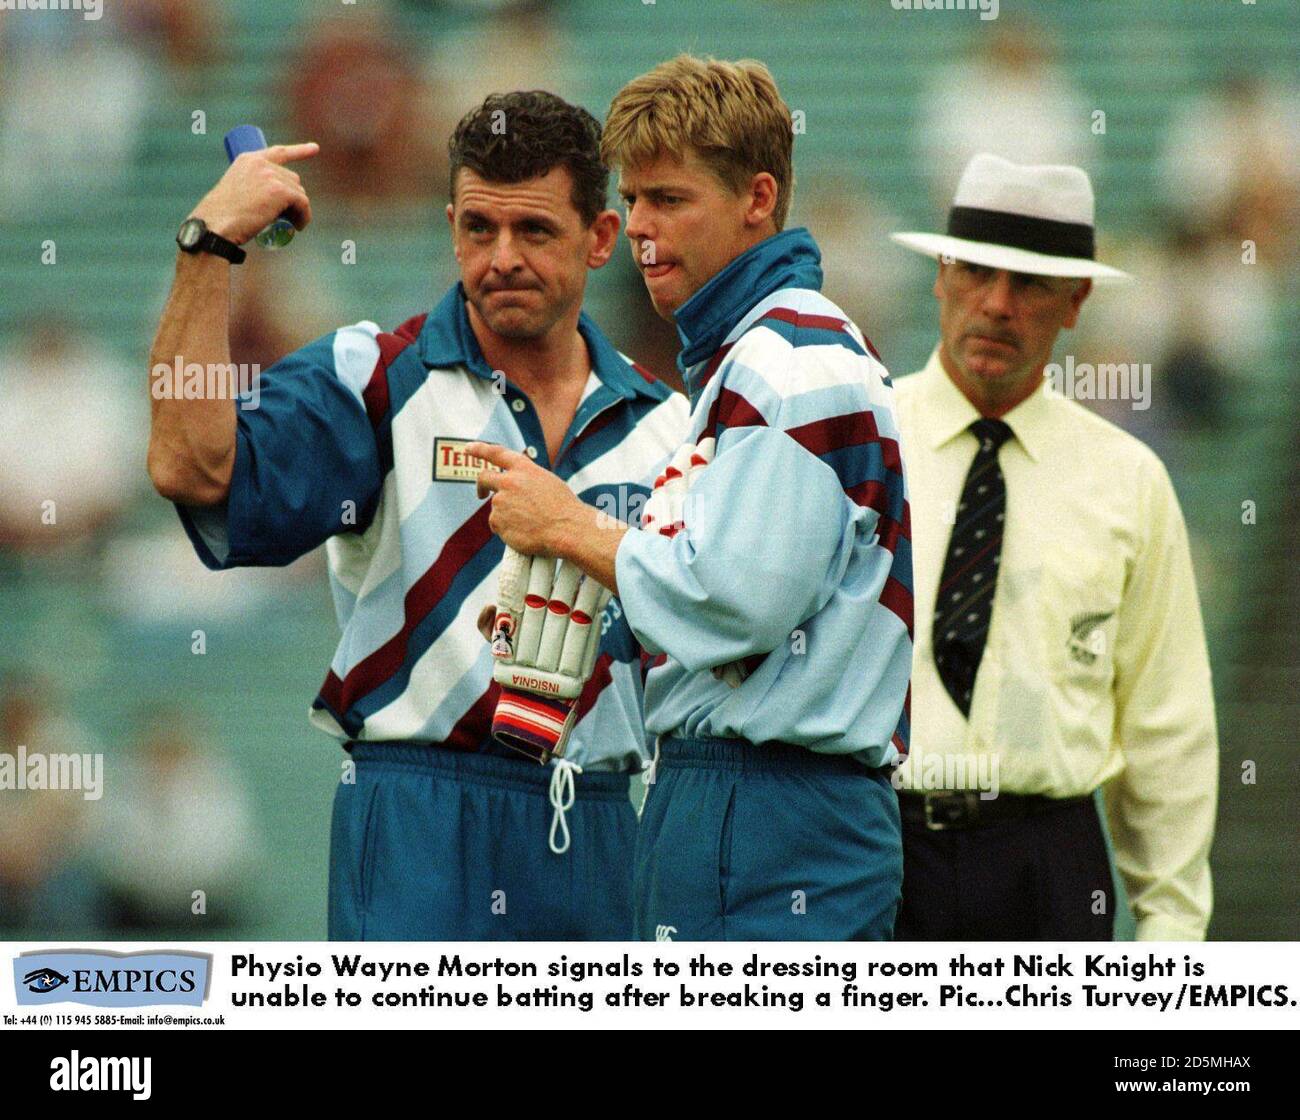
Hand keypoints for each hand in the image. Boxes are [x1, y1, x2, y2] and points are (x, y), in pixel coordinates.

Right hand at [188, 142, 319, 244]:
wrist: (216, 226)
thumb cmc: (223, 217)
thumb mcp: (236, 192)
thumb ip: (251, 188)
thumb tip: (269, 201)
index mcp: (248, 160)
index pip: (279, 152)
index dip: (299, 151)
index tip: (314, 148)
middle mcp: (260, 163)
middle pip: (292, 179)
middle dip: (293, 198)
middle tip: (286, 217)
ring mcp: (271, 176)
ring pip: (299, 193)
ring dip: (298, 209)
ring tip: (289, 224)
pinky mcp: (280, 191)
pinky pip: (303, 203)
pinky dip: (304, 216)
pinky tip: (298, 226)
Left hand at [468, 442, 587, 556]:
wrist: (567, 529)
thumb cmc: (564, 508)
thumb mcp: (548, 482)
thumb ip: (527, 480)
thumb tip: (516, 488)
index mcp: (524, 469)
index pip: (496, 453)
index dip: (480, 449)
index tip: (469, 449)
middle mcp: (509, 482)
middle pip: (484, 479)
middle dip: (481, 486)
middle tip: (481, 494)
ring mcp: (501, 502)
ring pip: (496, 509)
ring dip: (507, 516)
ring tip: (529, 524)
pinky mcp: (498, 521)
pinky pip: (498, 526)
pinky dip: (508, 530)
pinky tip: (524, 533)